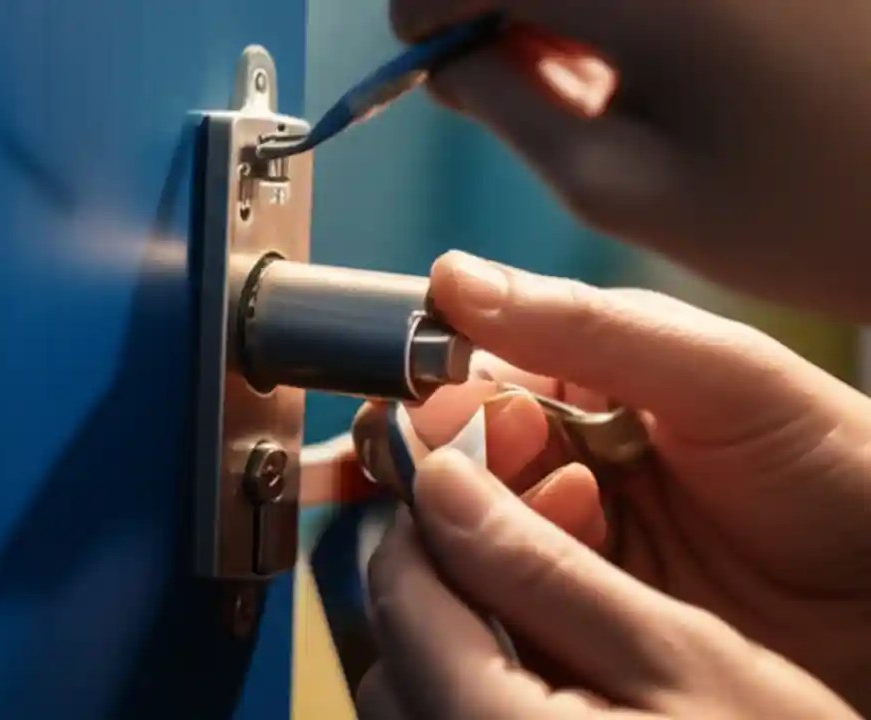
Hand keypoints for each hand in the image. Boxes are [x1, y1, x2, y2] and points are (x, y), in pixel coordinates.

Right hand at [355, 252, 870, 715]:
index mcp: (586, 379)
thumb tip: (449, 277)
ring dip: (479, 526)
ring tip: (562, 522)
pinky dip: (499, 586)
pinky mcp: (572, 615)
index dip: (437, 390)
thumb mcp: (724, 376)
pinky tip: (550, 582)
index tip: (444, 412)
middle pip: (449, 454)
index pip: (468, 372)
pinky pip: (496, 594)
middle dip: (452, 463)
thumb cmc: (837, 469)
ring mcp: (564, 540)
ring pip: (461, 526)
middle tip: (496, 471)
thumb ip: (587, 324)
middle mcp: (562, 456)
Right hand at [389, 0, 870, 318]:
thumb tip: (447, 55)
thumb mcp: (616, 184)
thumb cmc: (798, 210)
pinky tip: (656, 52)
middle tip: (524, 84)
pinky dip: (623, 3)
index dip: (426, 20)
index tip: (433, 67)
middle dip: (497, 7)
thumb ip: (505, 107)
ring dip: (562, 4)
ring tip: (603, 83)